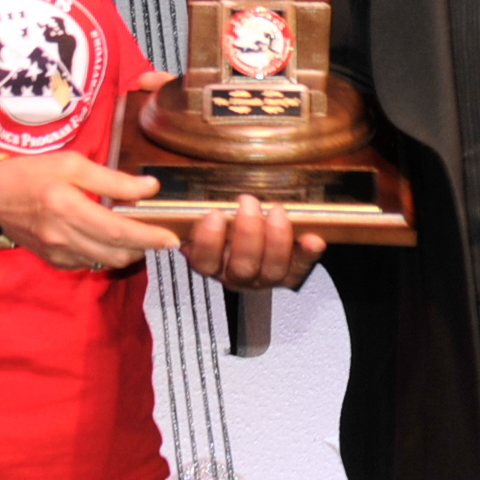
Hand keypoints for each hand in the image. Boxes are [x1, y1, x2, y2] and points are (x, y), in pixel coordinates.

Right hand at [0, 152, 183, 273]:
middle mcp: (62, 236)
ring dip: (128, 252)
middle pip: (116, 251)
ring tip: (140, 235)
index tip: (172, 238)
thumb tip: (149, 187)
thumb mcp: (71, 163)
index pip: (118, 230)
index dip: (149, 236)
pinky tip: (109, 238)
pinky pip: (89, 262)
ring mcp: (57, 253)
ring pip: (105, 261)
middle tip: (164, 237)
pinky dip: (106, 253)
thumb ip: (111, 179)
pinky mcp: (54, 261)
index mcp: (67, 206)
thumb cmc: (31, 173)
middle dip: (145, 247)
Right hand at [179, 198, 323, 291]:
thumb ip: (190, 212)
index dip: (207, 241)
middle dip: (247, 234)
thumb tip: (166, 220)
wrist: (258, 217)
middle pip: (241, 267)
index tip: (213, 214)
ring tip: (276, 211)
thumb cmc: (228, 212)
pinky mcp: (291, 272)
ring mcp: (265, 276)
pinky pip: (302, 267)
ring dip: (276, 240)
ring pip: (272, 271)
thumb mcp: (204, 208)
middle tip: (248, 203)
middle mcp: (237, 273)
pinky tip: (312, 239)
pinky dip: (308, 253)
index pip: (203, 261)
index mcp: (211, 259)